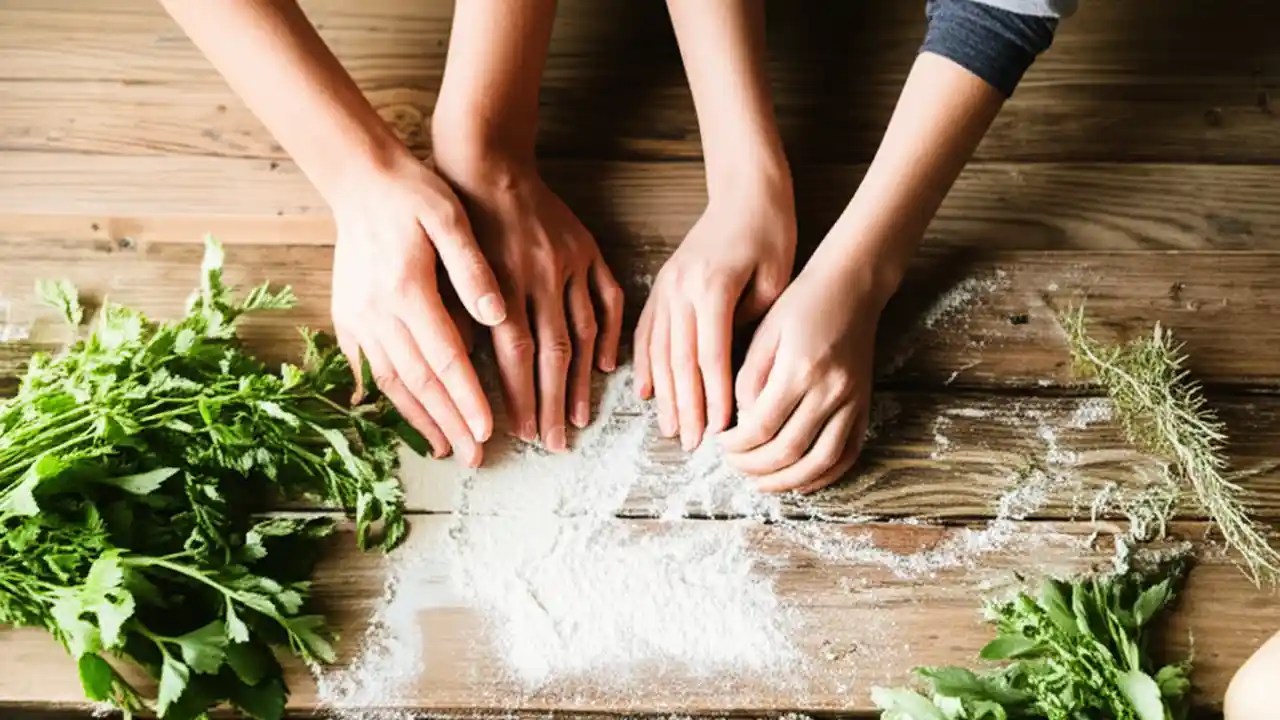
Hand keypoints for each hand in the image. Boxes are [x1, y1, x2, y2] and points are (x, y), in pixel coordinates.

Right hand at [330, 154, 506, 467]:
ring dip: (419, 419)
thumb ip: (472, 267)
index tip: (488, 430)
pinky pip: (370, 369)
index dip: (467, 398)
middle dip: (449, 423)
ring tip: (445, 449)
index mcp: (408, 289)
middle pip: (419, 381)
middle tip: (475, 457)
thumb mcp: (449, 217)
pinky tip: (408, 417)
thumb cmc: (414, 195)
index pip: (445, 358)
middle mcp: (378, 311)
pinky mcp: (348, 318)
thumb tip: (497, 315)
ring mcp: (358, 318)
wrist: (359, 179)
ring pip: (392, 382)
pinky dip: (390, 399)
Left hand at [438, 160, 623, 451]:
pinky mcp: (587, 249)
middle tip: (553, 442)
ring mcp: (570, 263)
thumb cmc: (456, 216)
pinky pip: (609, 297)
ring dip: (580, 380)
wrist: (489, 160)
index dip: (520, 397)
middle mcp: (541, 275)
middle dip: (552, 403)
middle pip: (553, 353)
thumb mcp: (447, 263)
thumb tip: (466, 369)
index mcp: (502, 281)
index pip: (516, 354)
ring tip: (577, 418)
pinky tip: (607, 367)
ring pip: (583, 332)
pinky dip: (611, 333)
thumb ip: (462, 314)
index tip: (519, 432)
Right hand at [635, 183, 795, 450]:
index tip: (721, 429)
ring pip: (658, 351)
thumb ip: (753, 326)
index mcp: (712, 287)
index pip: (710, 355)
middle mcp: (680, 288)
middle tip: (692, 443)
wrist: (744, 192)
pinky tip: (646, 393)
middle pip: (679, 359)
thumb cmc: (769, 235)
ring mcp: (665, 286)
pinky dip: (644, 365)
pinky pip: (646, 332)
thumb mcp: (776, 281)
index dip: (714, 396)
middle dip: (686, 406)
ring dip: (664, 394)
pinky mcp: (660, 286)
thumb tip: (739, 376)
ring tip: (671, 429)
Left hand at [719, 258, 884, 493]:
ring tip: (761, 483)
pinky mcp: (864, 406)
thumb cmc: (802, 305)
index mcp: (798, 370)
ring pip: (820, 462)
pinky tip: (800, 481)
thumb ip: (749, 378)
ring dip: (787, 481)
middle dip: (754, 466)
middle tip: (733, 465)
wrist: (851, 288)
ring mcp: (852, 402)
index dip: (735, 445)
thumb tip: (741, 421)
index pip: (760, 427)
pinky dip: (824, 476)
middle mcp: (829, 391)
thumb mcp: (765, 333)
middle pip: (788, 451)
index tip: (720, 444)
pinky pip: (847, 454)